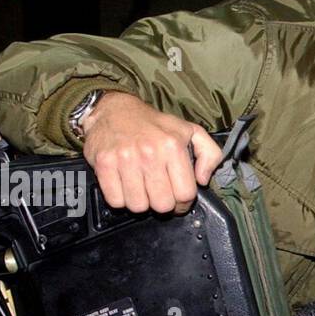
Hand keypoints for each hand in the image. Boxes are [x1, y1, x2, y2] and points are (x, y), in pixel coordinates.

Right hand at [81, 91, 223, 213]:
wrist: (113, 109)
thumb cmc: (153, 124)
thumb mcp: (190, 131)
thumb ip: (210, 154)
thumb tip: (203, 180)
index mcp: (172, 146)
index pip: (185, 194)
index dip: (183, 203)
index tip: (178, 200)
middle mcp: (150, 153)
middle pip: (162, 205)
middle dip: (162, 204)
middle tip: (157, 193)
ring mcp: (125, 159)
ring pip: (138, 206)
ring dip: (140, 202)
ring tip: (140, 188)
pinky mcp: (104, 164)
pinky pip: (115, 201)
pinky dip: (120, 199)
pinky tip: (124, 186)